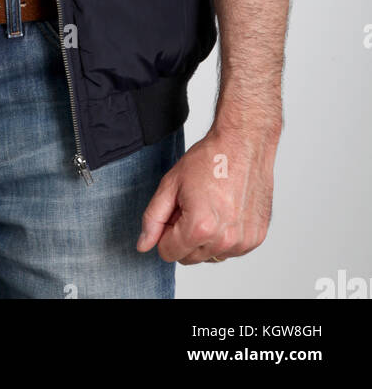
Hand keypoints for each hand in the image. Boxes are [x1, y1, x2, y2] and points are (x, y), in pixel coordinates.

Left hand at [135, 124, 277, 264]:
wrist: (244, 144)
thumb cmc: (210, 159)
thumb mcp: (171, 184)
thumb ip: (153, 218)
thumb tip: (143, 245)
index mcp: (199, 227)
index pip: (168, 253)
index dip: (165, 232)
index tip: (174, 211)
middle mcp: (224, 240)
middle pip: (189, 257)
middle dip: (183, 236)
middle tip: (191, 205)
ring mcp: (243, 241)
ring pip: (210, 256)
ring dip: (205, 239)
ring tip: (210, 206)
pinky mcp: (257, 238)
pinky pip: (231, 250)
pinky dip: (224, 236)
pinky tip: (226, 211)